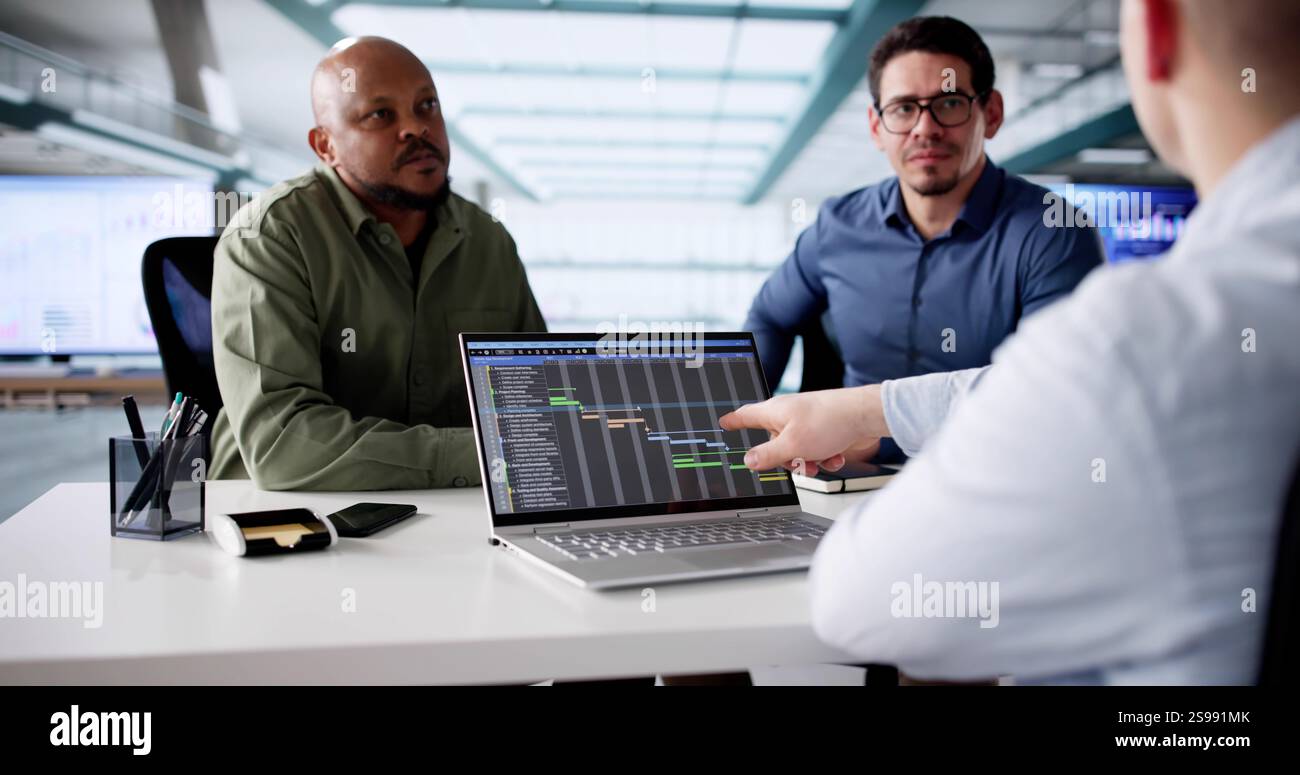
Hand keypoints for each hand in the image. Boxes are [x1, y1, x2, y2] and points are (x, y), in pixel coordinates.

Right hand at [718, 385, 887, 473]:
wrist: (865, 414)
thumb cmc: (829, 421)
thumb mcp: (793, 446)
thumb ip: (768, 455)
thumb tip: (748, 461)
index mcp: (773, 412)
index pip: (745, 416)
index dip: (732, 422)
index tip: (723, 423)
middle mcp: (787, 413)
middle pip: (774, 442)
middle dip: (787, 458)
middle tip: (800, 464)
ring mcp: (805, 419)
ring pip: (797, 448)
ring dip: (809, 460)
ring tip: (822, 462)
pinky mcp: (822, 425)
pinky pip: (815, 446)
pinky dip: (824, 455)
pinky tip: (835, 456)